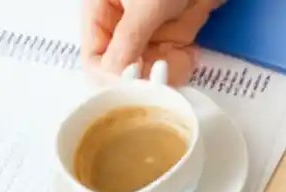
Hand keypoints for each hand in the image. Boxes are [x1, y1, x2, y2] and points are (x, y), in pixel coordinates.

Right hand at [82, 0, 223, 85]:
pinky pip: (176, 60)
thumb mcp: (144, 6)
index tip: (131, 89)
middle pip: (126, 70)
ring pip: (153, 70)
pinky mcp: (175, 34)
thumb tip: (113, 75)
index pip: (94, 58)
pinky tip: (191, 54)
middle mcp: (123, 26)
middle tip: (162, 79)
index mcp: (100, 12)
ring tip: (182, 58)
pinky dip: (184, 62)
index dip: (110, 78)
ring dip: (169, 71)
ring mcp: (150, 31)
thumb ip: (128, 41)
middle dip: (145, 78)